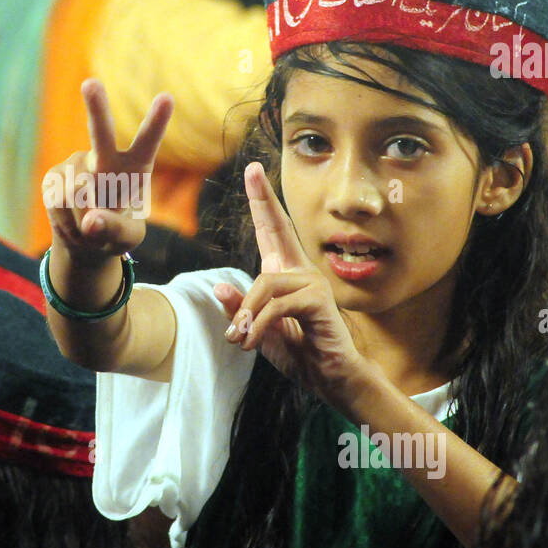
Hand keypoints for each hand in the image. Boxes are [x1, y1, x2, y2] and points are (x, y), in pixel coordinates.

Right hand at [42, 79, 172, 264]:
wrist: (85, 237)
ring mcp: (77, 164)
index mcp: (134, 169)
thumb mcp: (126, 238)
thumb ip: (114, 230)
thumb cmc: (115, 232)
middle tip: (90, 84)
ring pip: (76, 191)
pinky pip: (58, 201)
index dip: (156, 122)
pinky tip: (71, 218)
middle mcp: (105, 158)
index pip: (147, 143)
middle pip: (100, 133)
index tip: (167, 97)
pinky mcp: (54, 176)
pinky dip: (65, 219)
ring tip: (88, 224)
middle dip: (96, 109)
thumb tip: (91, 221)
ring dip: (81, 217)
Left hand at [215, 162, 368, 400]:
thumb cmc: (297, 353)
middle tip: (253, 169)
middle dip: (263, 199)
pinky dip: (259, 324)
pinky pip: (277, 304)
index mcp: (284, 275)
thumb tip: (218, 284)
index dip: (262, 202)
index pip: (270, 232)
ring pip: (264, 283)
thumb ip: (240, 311)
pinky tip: (251, 343)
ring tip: (239, 339)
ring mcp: (312, 281)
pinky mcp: (318, 299)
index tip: (254, 171)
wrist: (328, 377)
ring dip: (246, 314)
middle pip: (278, 228)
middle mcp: (299, 271)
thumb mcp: (257, 332)